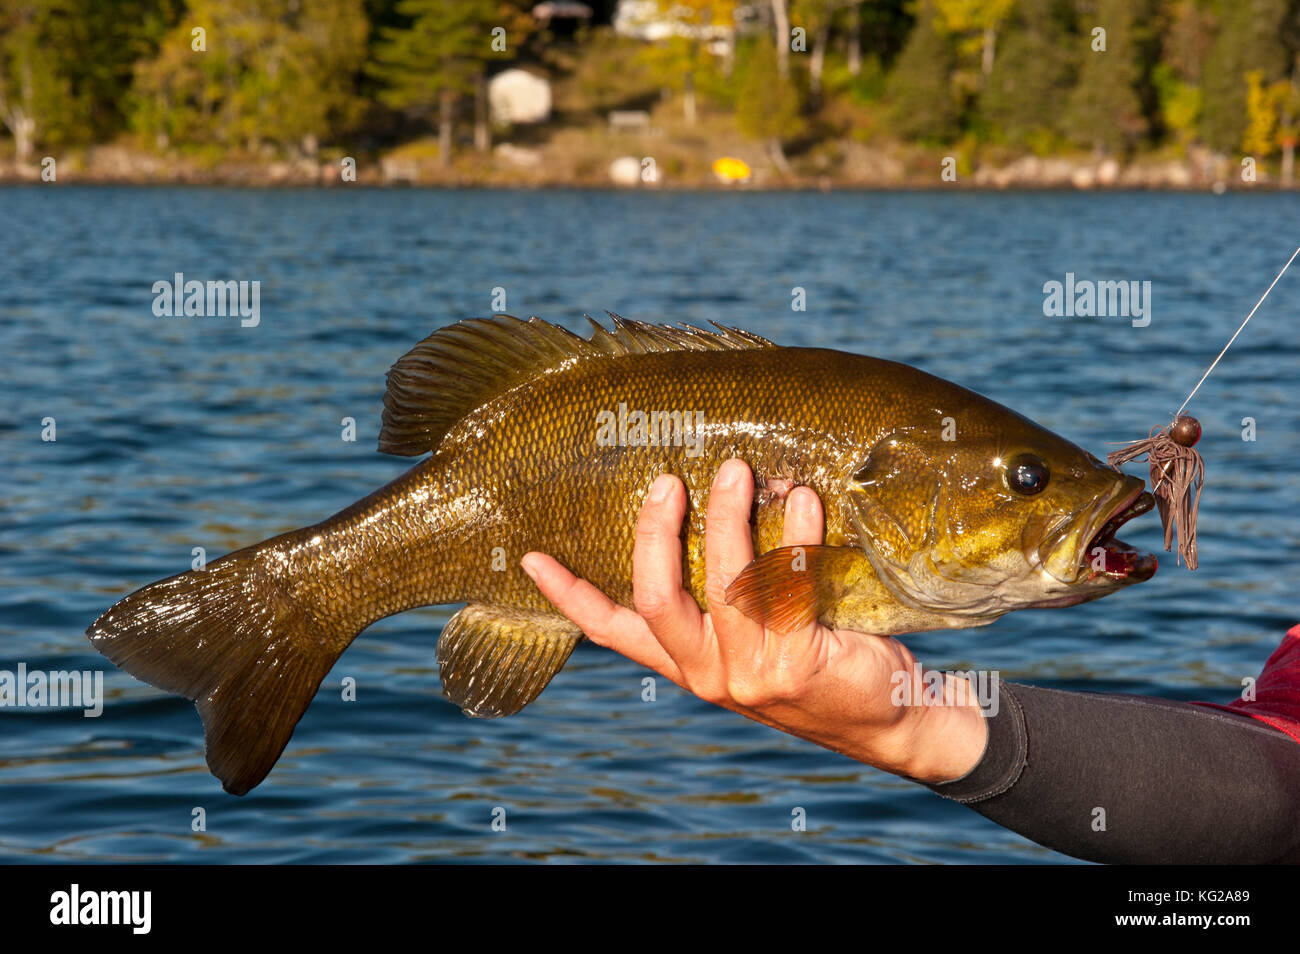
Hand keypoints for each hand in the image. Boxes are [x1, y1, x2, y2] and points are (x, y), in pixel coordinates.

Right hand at [520, 458, 987, 782]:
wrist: (885, 716)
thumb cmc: (815, 656)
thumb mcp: (752, 634)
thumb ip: (720, 591)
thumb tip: (706, 496)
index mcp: (686, 663)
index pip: (613, 631)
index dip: (568, 594)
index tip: (528, 556)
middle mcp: (707, 671)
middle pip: (656, 599)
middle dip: (656, 534)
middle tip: (666, 481)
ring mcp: (751, 671)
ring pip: (723, 584)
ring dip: (727, 519)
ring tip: (738, 469)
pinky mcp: (798, 662)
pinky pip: (789, 585)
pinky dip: (795, 533)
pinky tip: (804, 498)